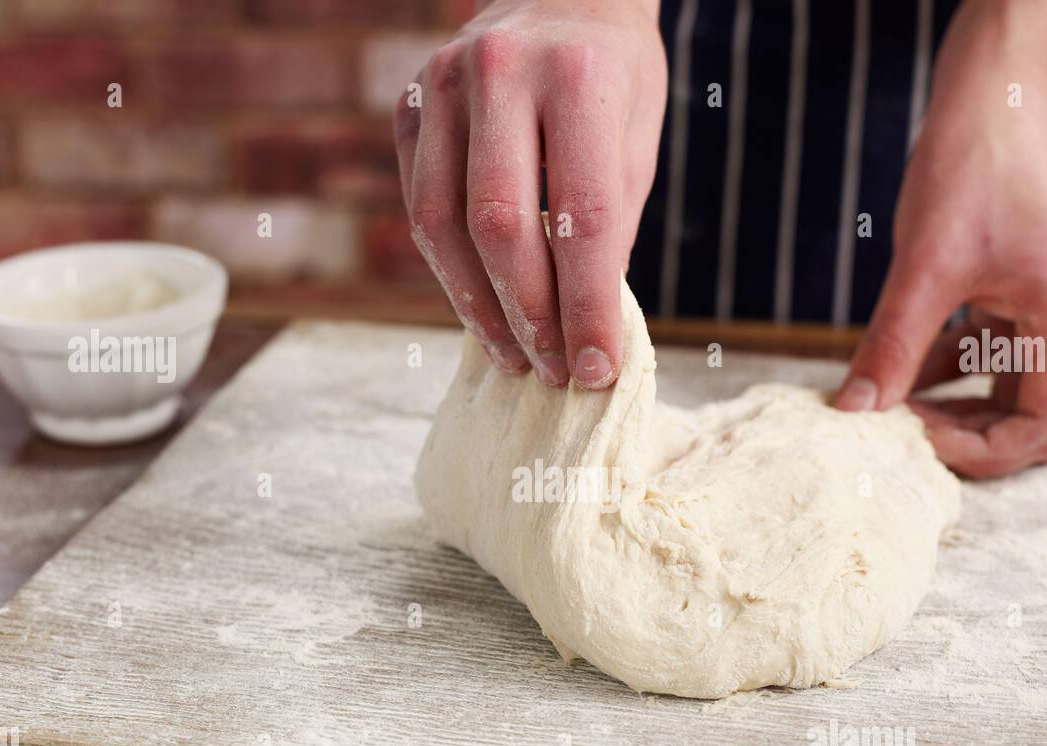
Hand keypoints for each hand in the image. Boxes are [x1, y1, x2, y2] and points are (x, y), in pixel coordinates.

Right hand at [394, 0, 665, 388]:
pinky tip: (482, 308)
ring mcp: (443, 85)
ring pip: (444, 226)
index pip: (582, 220)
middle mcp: (501, 72)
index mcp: (578, 77)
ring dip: (479, 308)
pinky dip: (450, 271)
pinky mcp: (410, 106)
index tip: (598, 369)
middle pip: (501, 228)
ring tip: (514, 357)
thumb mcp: (636, 138)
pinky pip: (420, 208)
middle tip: (556, 372)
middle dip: (530, 317)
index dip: (588, 308)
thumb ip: (609, 225)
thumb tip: (584, 327)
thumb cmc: (612, 73)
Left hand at [834, 0, 1046, 477]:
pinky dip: (950, 376)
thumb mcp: (923, 269)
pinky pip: (995, 364)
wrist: (994, 105)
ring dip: (952, 409)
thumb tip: (854, 413)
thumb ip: (891, 347)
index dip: (976, 452)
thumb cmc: (970, 172)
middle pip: (1031, 423)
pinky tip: (899, 377)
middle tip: (894, 432)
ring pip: (1011, 397)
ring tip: (890, 410)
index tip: (910, 440)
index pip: (1042, 432)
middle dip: (962, 436)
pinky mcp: (1031, 304)